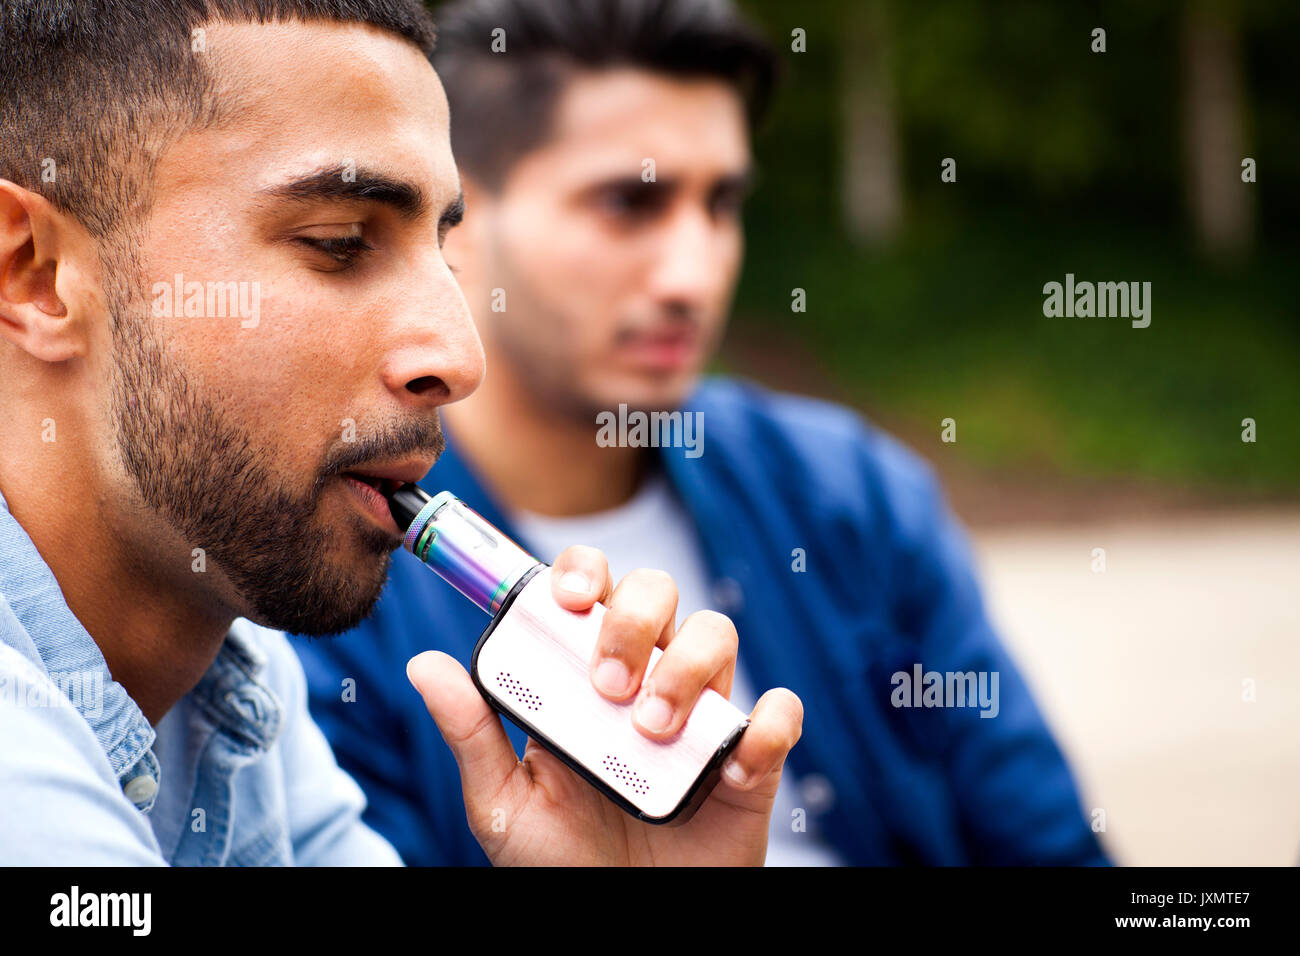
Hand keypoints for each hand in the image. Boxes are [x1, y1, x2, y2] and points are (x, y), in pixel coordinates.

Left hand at [406, 545, 803, 864]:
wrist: (624, 924)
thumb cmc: (560, 863)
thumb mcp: (503, 803)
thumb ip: (472, 734)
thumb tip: (422, 664)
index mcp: (583, 675)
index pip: (592, 587)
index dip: (585, 571)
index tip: (568, 600)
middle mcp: (646, 679)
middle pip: (658, 592)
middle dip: (633, 622)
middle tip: (606, 688)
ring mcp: (700, 716)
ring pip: (717, 634)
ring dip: (687, 670)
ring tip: (650, 733)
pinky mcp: (750, 761)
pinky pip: (780, 714)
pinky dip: (768, 724)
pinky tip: (732, 762)